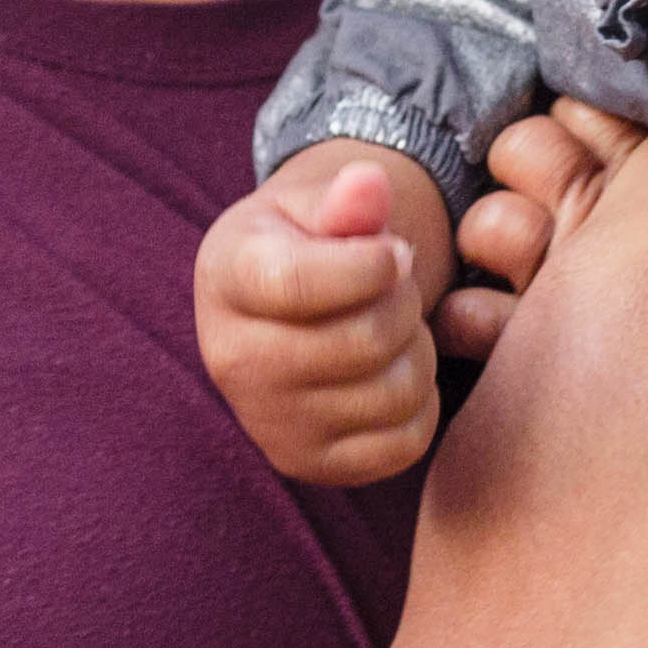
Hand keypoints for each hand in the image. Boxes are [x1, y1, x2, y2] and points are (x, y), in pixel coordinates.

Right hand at [194, 150, 457, 484]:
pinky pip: (405, 443)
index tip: (395, 253)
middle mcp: (232, 359)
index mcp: (227, 277)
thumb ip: (347, 198)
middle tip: (398, 290)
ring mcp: (267, 422)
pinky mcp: (307, 464)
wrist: (280, 310)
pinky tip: (392, 372)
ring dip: (418, 353)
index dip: (371, 266)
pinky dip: (420, 405)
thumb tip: (369, 182)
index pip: (300, 283)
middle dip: (404, 304)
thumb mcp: (317, 207)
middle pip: (362, 341)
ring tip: (395, 328)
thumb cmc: (306, 245)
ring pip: (393, 393)